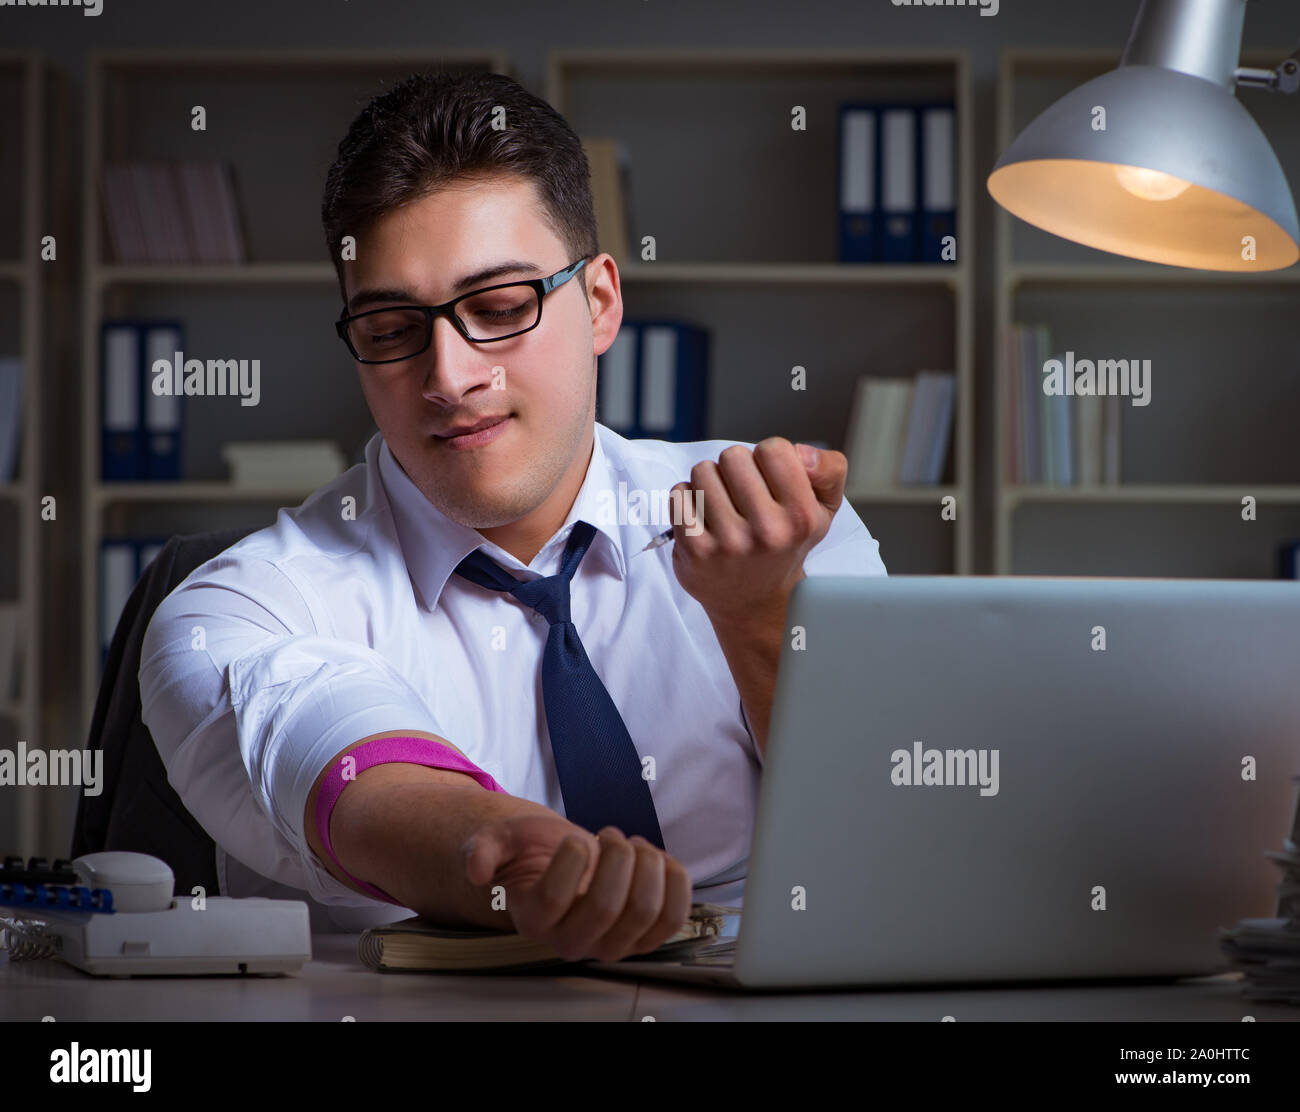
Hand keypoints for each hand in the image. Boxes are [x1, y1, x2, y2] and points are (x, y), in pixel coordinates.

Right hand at [462, 814, 692, 960]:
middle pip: (605, 906)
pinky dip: (675, 880)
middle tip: (610, 834)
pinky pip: (673, 918)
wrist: (563, 861)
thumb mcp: (501, 840)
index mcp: (532, 920)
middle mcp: (571, 942)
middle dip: (616, 856)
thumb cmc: (531, 851)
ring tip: (635, 845)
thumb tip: (476, 869)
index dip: (571, 861)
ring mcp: (611, 944)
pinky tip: (660, 859)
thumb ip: (484, 850)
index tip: (575, 838)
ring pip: (643, 912)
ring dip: (647, 864)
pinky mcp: (644, 938)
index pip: (554, 899)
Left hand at [669, 437, 845, 628]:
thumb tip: (801, 452)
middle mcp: (767, 532)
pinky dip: (687, 498)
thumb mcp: (823, 508)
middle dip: (736, 469)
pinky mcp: (695, 551)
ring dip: (710, 481)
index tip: (768, 480)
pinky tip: (703, 517)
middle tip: (743, 496)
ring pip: (703, 471)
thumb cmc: (786, 543)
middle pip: (733, 456)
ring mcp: (729, 543)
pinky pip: (680, 494)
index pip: (773, 449)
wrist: (755, 599)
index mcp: (801, 516)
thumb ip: (828, 469)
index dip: (767, 457)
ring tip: (723, 506)